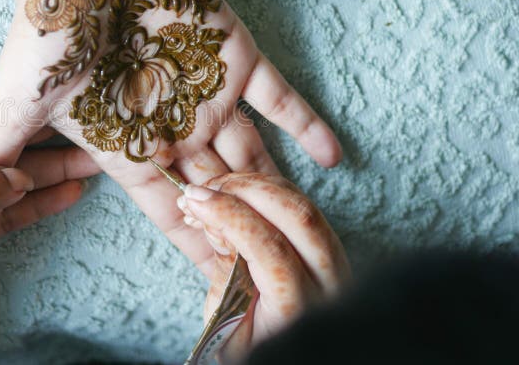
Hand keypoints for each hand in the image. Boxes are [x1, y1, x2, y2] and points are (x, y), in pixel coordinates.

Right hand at [0, 0, 341, 274]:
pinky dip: (307, 127)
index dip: (195, 245)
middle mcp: (172, 125)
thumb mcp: (14, 105)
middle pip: (218, 190)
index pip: (168, 210)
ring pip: (254, 154)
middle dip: (242, 227)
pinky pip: (282, 99)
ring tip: (305, 230)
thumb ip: (0, 156)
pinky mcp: (236, 56)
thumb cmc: (45, 30)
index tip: (221, 283)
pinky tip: (332, 160)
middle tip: (272, 269)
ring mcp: (208, 92)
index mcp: (128, 144)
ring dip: (278, 191)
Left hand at [0, 74, 98, 364]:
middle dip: (44, 132)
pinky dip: (38, 200)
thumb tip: (16, 170)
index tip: (54, 82)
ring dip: (51, 169)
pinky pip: (8, 206)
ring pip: (10, 173)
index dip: (12, 90)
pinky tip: (70, 194)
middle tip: (90, 128)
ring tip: (95, 162)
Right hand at [177, 172, 349, 362]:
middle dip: (244, 190)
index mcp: (297, 310)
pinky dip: (268, 191)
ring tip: (216, 188)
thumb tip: (215, 222)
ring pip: (303, 203)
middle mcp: (328, 283)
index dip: (229, 215)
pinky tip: (238, 192)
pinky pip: (304, 207)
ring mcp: (337, 263)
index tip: (195, 200)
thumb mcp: (226, 329)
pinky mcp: (332, 249)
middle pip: (296, 215)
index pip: (268, 247)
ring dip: (255, 185)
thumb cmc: (255, 352)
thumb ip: (224, 277)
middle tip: (203, 188)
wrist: (295, 360)